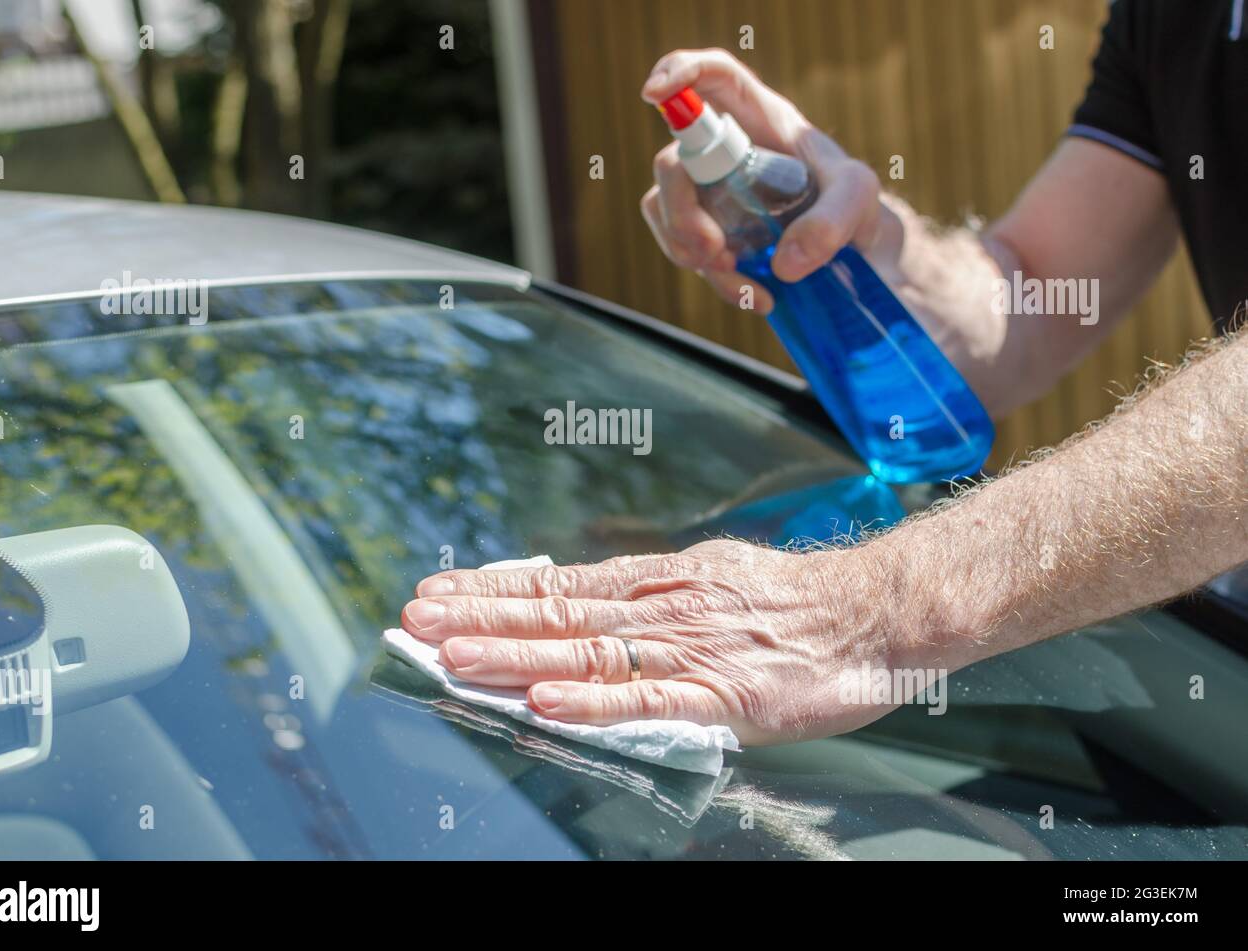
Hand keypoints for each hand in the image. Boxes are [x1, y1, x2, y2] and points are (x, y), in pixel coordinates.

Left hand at [400, 539, 920, 745]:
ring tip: (450, 656)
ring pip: (586, 651)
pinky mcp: (723, 695)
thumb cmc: (795, 603)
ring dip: (513, 654)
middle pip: (556, 613)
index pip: (559, 583)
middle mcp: (660, 607)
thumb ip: (652, 597)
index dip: (493, 589)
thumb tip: (593, 605)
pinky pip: (647, 700)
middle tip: (415, 619)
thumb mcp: (712, 577)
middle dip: (479, 618)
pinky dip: (592, 702)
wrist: (875, 613)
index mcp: (656, 581)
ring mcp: (688, 650)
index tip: (438, 591)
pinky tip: (543, 703)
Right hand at [640, 48, 886, 311]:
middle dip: (679, 209)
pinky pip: (684, 251)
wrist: (856, 252)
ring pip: (662, 209)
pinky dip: (716, 280)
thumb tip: (784, 263)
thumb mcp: (860, 199)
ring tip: (737, 274)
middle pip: (672, 161)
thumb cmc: (856, 204)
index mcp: (761, 120)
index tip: (656, 93)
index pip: (714, 79)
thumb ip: (833, 221)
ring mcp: (710, 194)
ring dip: (686, 247)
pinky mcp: (710, 234)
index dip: (679, 72)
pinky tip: (756, 295)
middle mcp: (725, 152)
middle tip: (713, 248)